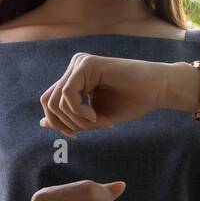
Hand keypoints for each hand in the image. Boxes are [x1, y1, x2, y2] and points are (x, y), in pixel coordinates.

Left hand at [38, 53, 171, 135]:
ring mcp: (79, 63)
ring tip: (97, 122)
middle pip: (47, 100)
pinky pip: (67, 94)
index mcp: (75, 79)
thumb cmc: (132, 102)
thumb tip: (43, 123)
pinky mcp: (86, 64)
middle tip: (84, 131)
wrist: (156, 90)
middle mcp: (74, 68)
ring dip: (75, 120)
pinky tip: (96, 116)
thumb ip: (71, 119)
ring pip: (57, 100)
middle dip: (63, 123)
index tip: (76, 136)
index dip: (57, 123)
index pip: (49, 101)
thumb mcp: (95, 118)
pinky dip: (79, 112)